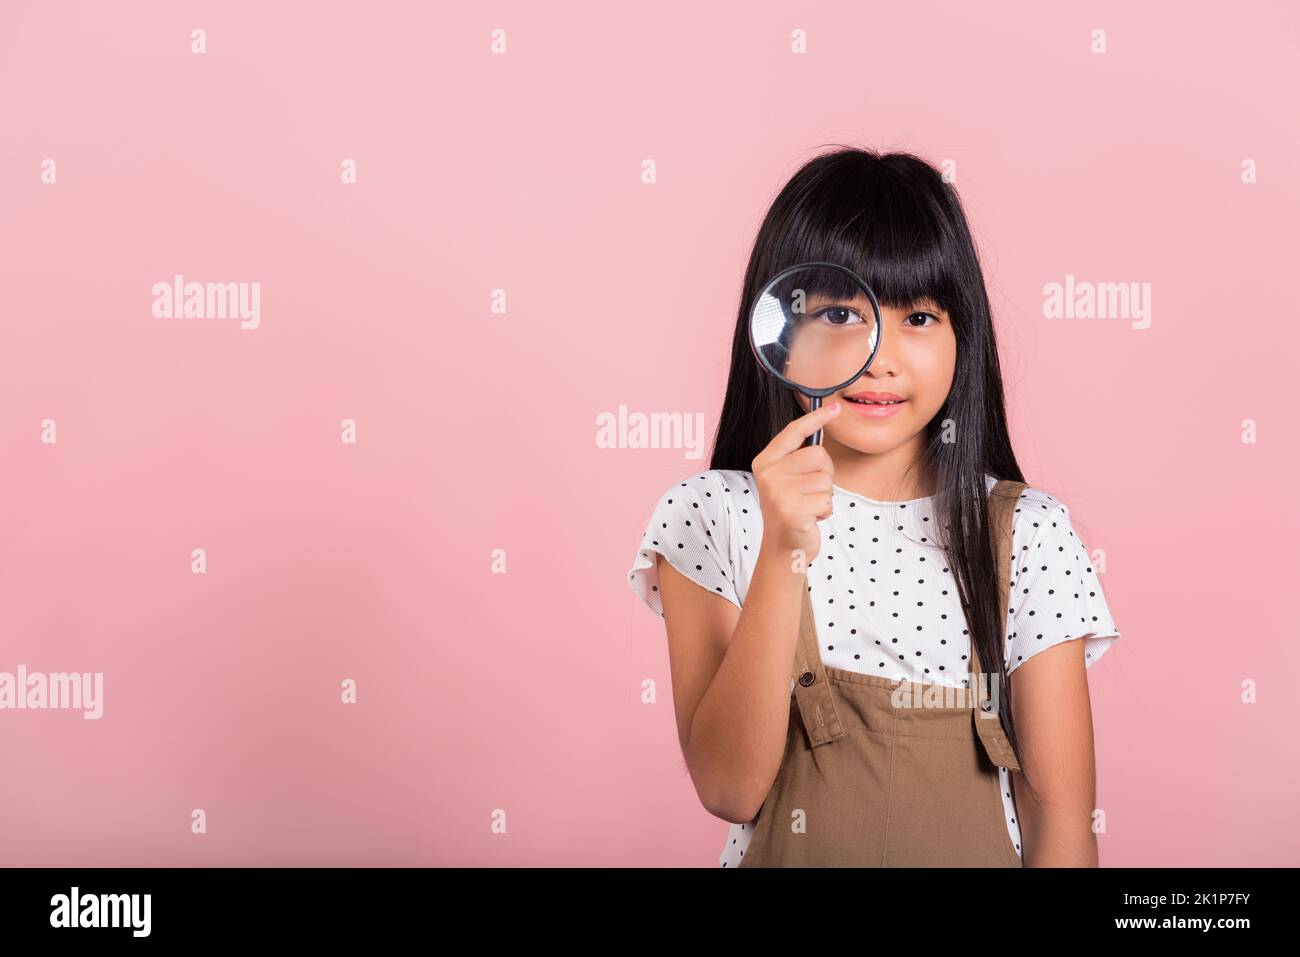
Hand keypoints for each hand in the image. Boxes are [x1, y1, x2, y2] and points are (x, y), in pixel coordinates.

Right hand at [751, 401, 840, 566]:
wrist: (784, 549)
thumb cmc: (792, 510)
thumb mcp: (788, 479)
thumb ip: (799, 456)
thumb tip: (823, 422)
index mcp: (766, 462)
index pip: (793, 432)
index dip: (816, 418)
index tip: (835, 408)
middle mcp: (768, 474)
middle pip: (818, 455)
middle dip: (825, 474)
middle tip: (810, 492)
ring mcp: (778, 492)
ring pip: (825, 479)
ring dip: (825, 495)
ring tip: (809, 507)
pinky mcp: (792, 510)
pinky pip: (827, 499)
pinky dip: (825, 510)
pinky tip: (811, 519)